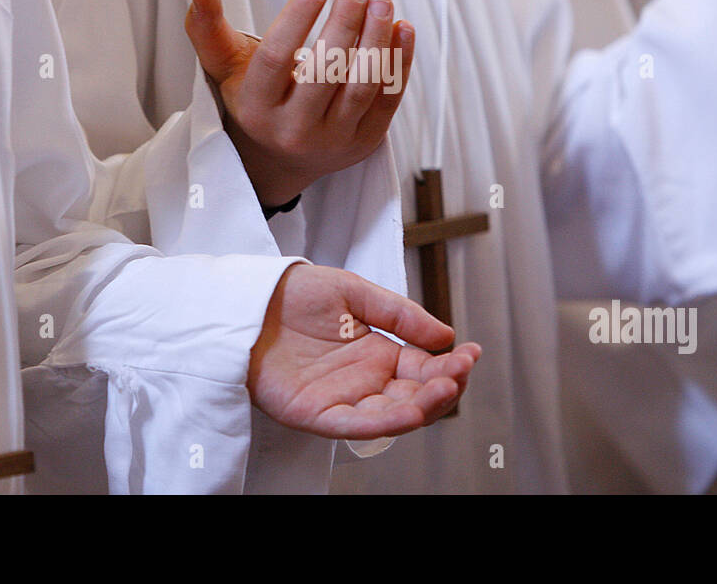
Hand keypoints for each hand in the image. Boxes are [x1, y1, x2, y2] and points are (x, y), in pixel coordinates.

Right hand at [186, 0, 415, 207]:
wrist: (283, 157)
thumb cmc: (257, 98)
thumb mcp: (226, 68)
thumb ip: (209, 30)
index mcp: (256, 107)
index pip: (275, 58)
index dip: (297, 18)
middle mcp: (293, 129)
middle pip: (325, 72)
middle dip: (345, 23)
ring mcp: (333, 139)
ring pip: (362, 86)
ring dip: (377, 39)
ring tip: (382, 1)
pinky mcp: (365, 141)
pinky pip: (388, 99)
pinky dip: (399, 62)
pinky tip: (402, 28)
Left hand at [248, 264, 480, 438]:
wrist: (245, 298)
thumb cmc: (293, 294)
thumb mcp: (354, 292)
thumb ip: (398, 314)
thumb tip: (444, 334)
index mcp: (377, 353)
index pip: (424, 369)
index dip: (450, 365)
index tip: (471, 353)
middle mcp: (364, 381)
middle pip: (415, 397)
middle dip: (444, 386)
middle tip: (461, 370)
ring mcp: (341, 399)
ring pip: (392, 414)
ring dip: (424, 406)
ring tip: (447, 387)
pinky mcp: (315, 413)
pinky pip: (355, 425)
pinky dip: (385, 422)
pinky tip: (412, 410)